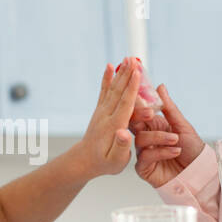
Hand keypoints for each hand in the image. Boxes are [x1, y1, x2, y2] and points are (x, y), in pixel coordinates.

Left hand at [74, 58, 143, 175]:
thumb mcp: (115, 161)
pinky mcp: (100, 110)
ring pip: (112, 89)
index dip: (132, 87)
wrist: (84, 161)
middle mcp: (106, 115)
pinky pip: (104, 91)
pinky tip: (109, 67)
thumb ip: (121, 147)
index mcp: (114, 126)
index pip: (125, 103)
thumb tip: (124, 133)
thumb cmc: (104, 163)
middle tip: (133, 59)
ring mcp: (101, 111)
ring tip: (127, 59)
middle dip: (127, 75)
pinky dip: (107, 78)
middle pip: (119, 91)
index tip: (137, 73)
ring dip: (120, 73)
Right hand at [130, 83, 205, 188]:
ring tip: (175, 140)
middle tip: (151, 115)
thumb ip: (169, 108)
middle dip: (140, 118)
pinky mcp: (143, 168)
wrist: (198, 171)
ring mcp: (143, 153)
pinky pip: (145, 157)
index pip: (139, 113)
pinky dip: (161, 152)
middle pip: (133, 124)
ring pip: (141, 140)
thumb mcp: (182, 125)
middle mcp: (146, 138)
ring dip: (159, 138)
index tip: (144, 100)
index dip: (139, 106)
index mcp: (153, 125)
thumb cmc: (192, 149)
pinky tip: (174, 151)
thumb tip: (160, 86)